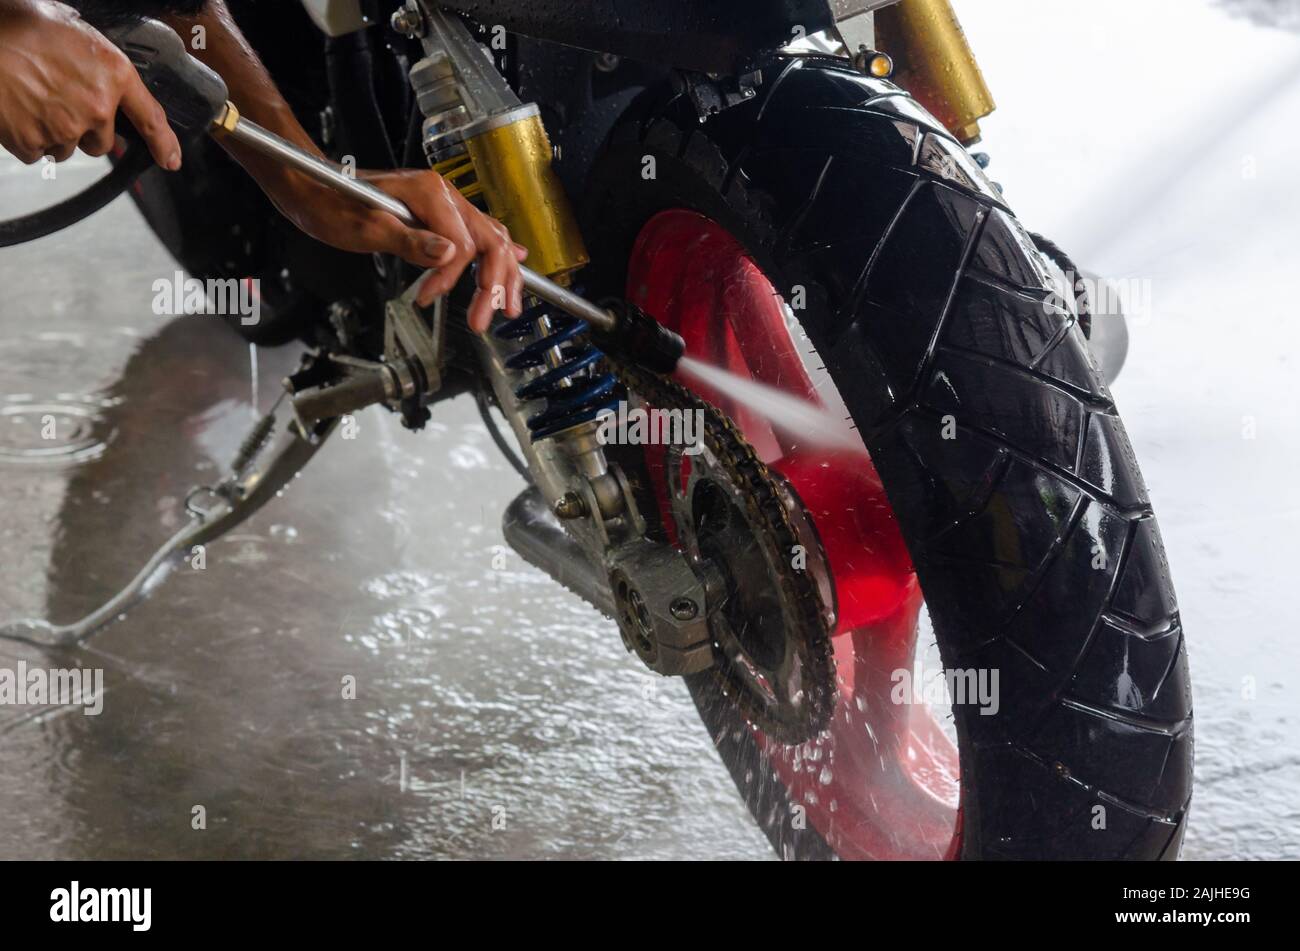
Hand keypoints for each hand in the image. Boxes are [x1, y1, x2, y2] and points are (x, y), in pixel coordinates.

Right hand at [0, 0, 180, 166]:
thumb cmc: (24, 26)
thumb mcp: (76, 33)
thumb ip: (97, 63)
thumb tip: (104, 78)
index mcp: (114, 74)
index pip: (151, 119)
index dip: (164, 144)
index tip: (170, 160)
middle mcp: (97, 106)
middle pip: (101, 142)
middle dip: (83, 129)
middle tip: (57, 102)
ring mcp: (66, 127)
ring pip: (67, 147)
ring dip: (53, 132)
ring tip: (31, 99)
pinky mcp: (35, 142)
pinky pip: (37, 152)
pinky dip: (26, 138)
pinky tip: (16, 111)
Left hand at [262, 165, 526, 332]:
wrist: (314, 188)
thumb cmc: (333, 204)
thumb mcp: (367, 227)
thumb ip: (411, 242)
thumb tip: (450, 255)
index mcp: (431, 194)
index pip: (464, 244)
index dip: (452, 277)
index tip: (428, 298)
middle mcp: (445, 195)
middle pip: (491, 242)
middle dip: (494, 284)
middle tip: (485, 319)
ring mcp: (445, 204)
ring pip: (491, 239)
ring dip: (502, 274)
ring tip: (508, 306)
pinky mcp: (439, 214)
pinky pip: (479, 233)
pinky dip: (497, 253)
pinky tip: (515, 261)